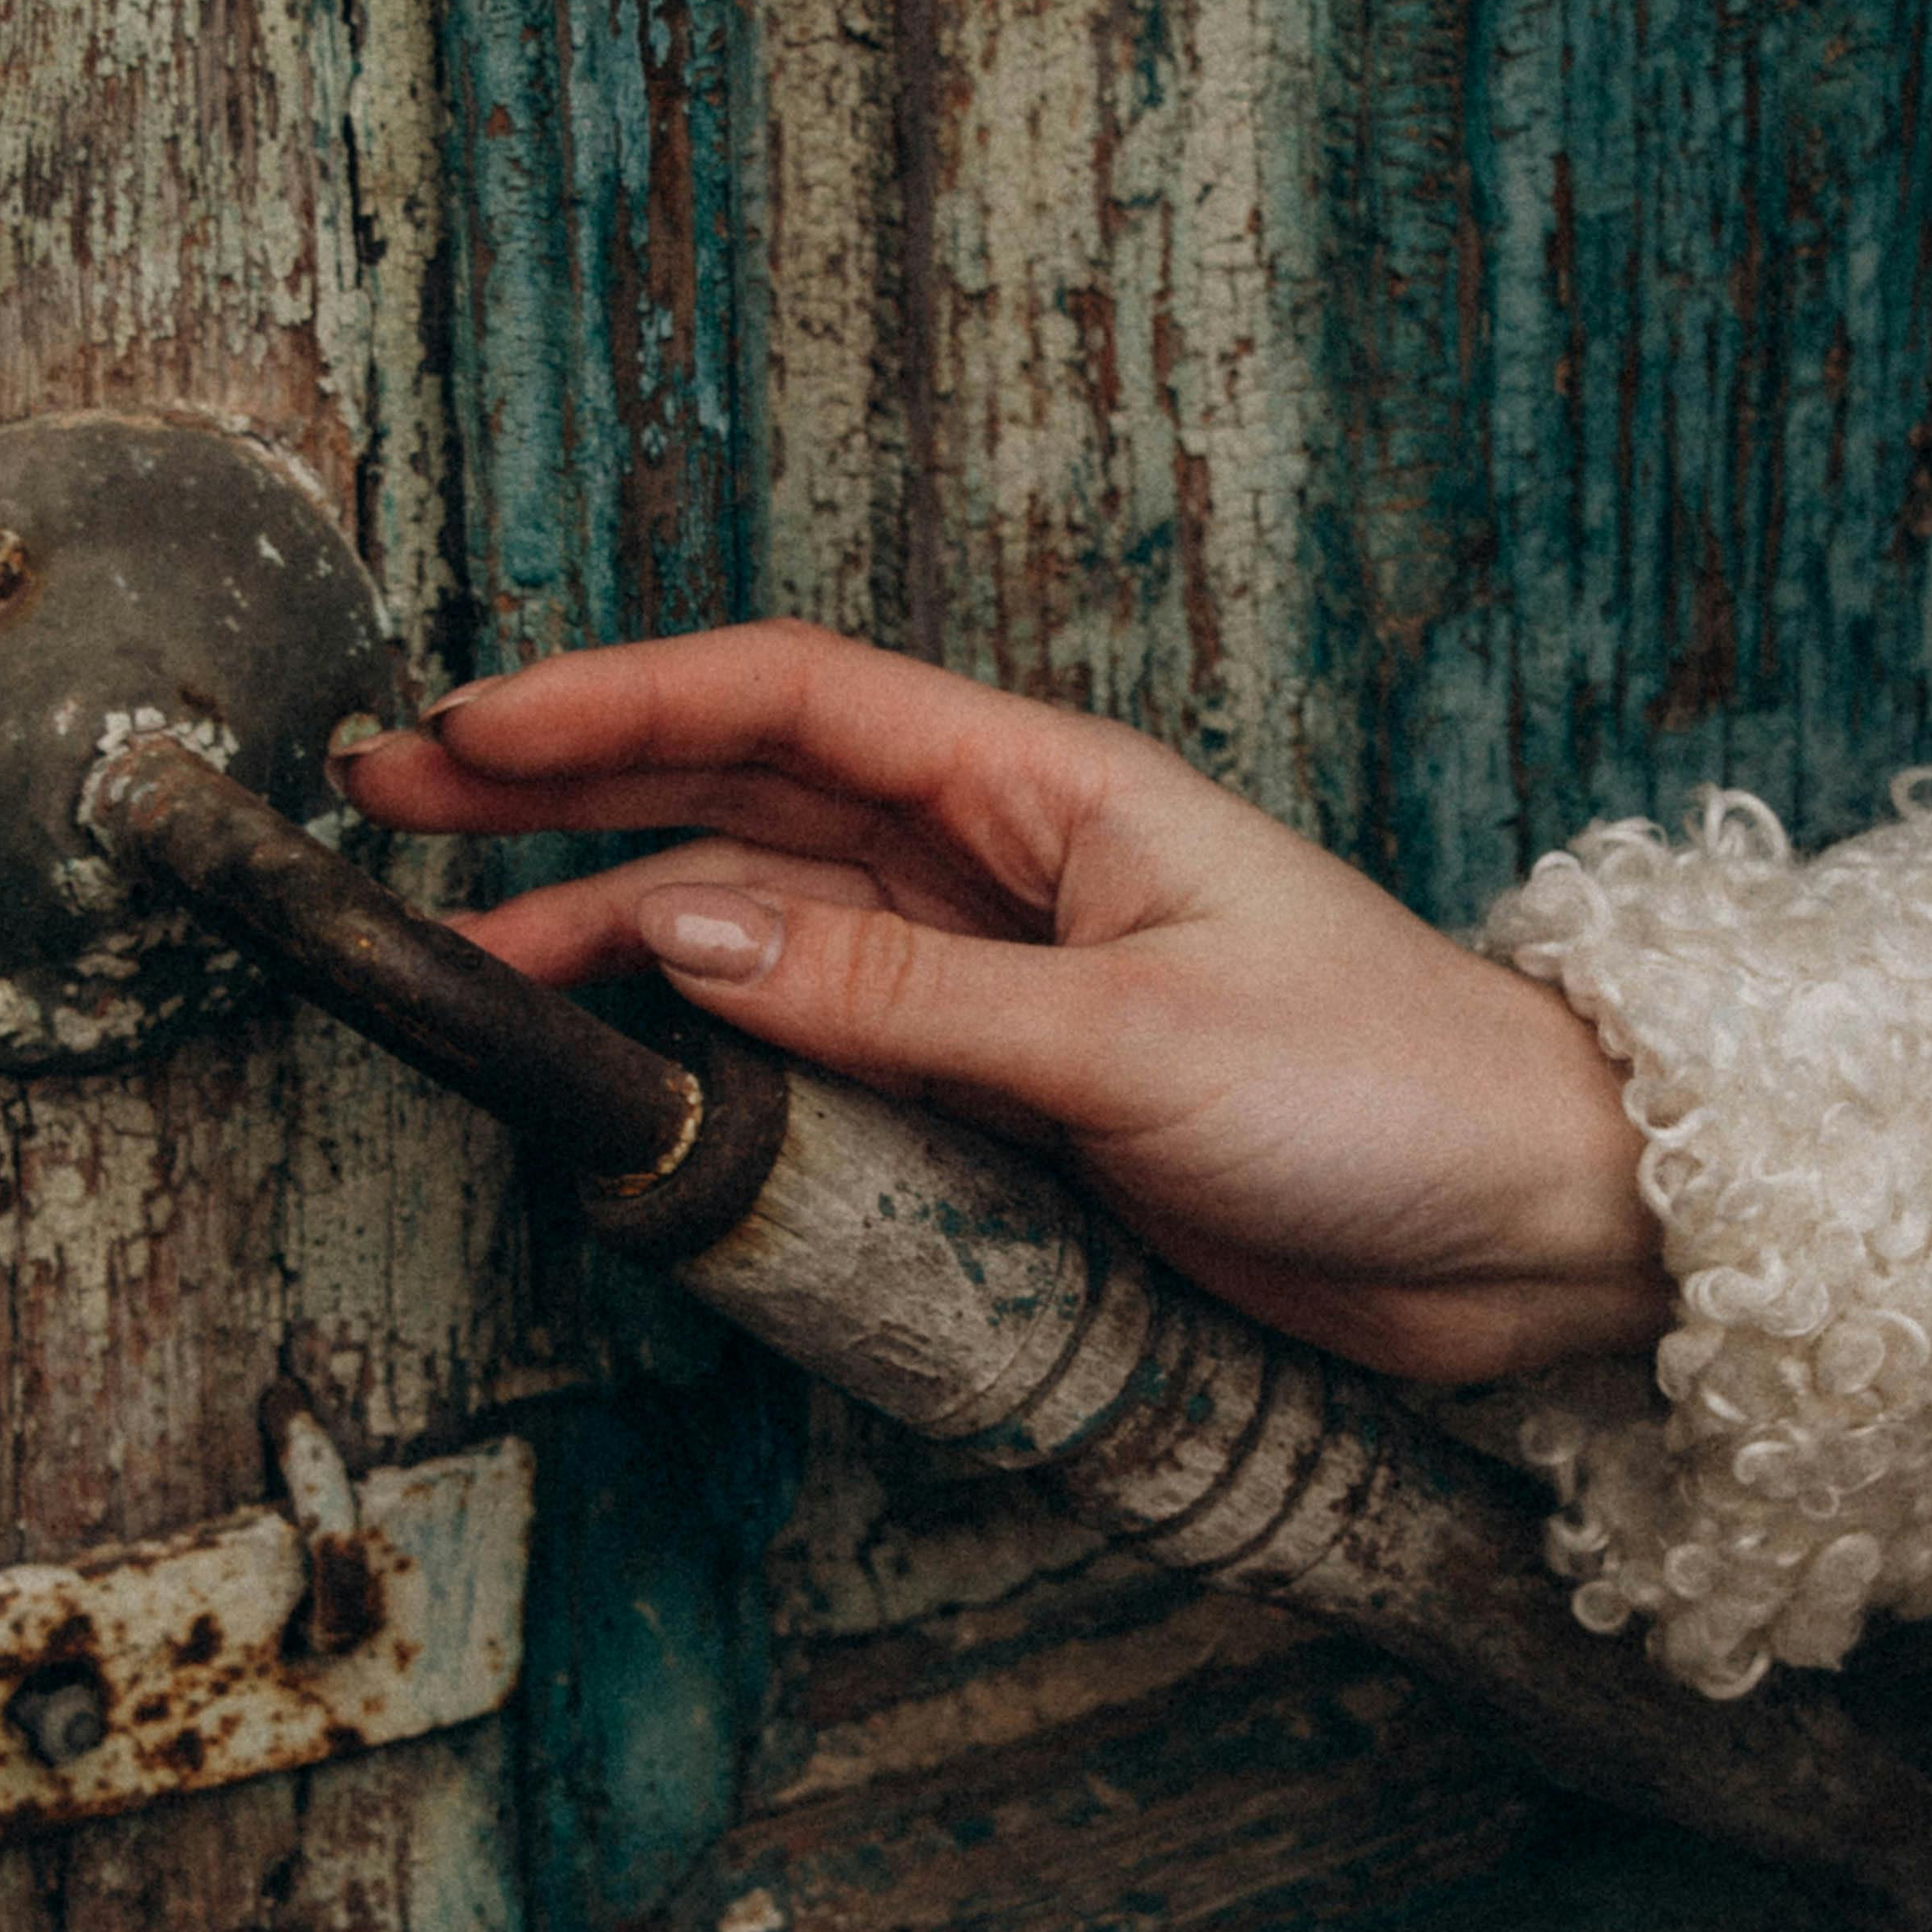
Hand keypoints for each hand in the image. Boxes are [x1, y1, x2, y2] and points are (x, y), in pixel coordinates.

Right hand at [334, 624, 1664, 1385]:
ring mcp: (1004, 988)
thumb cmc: (1389, 1091)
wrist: (1534, 1227)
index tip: (469, 728)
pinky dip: (719, 1056)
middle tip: (397, 808)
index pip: (789, 704)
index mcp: (1047, 794)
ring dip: (617, 938)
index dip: (617, 704)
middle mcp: (1009, 871)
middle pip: (745, 801)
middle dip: (568, 797)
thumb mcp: (1134, 1035)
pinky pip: (830, 1056)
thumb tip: (689, 935)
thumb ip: (905, 998)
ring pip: (764, 935)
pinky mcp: (1017, 1107)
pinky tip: (633, 1075)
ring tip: (474, 976)